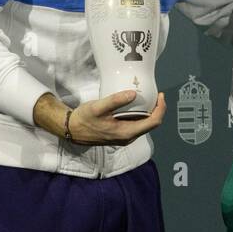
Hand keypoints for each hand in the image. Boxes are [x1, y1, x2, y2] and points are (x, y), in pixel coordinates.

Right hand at [33, 90, 165, 145]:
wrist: (71, 130)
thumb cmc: (84, 119)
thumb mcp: (98, 107)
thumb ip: (115, 101)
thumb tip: (134, 94)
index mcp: (127, 133)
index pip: (153, 122)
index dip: (161, 109)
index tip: (161, 95)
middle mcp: (129, 137)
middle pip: (151, 124)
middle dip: (157, 109)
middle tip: (156, 94)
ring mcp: (125, 137)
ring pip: (144, 125)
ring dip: (150, 112)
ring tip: (149, 97)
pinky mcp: (120, 134)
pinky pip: (136, 124)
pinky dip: (141, 114)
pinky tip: (137, 104)